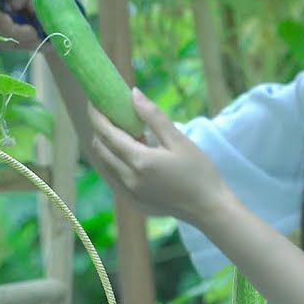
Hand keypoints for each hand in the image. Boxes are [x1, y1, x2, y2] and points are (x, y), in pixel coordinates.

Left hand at [86, 88, 233, 228]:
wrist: (209, 209)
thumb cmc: (199, 172)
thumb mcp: (179, 140)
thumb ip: (154, 116)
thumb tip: (133, 93)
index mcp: (140, 162)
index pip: (107, 134)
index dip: (97, 116)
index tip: (94, 101)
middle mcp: (128, 179)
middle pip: (100, 149)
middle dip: (99, 129)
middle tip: (108, 113)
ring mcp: (128, 194)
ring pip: (103, 164)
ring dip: (105, 146)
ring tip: (121, 132)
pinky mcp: (132, 203)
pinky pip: (112, 178)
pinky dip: (112, 162)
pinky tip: (127, 154)